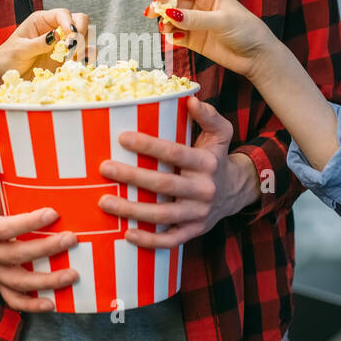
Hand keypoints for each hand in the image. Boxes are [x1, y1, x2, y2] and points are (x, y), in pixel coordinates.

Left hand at [0, 8, 91, 138]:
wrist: (4, 76)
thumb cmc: (8, 58)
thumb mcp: (19, 50)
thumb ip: (37, 43)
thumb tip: (56, 36)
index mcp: (42, 21)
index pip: (62, 14)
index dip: (69, 22)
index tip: (70, 36)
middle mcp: (56, 28)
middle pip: (80, 20)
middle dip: (82, 32)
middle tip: (75, 48)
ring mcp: (63, 43)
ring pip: (86, 36)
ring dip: (86, 46)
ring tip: (77, 59)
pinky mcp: (67, 58)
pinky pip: (85, 54)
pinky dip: (88, 57)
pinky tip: (82, 64)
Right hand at [0, 150, 80, 311]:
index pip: (3, 228)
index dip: (27, 223)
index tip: (54, 213)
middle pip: (14, 256)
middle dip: (45, 250)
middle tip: (73, 239)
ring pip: (17, 282)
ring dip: (45, 281)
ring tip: (73, 274)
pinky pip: (13, 300)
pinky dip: (31, 306)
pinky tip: (53, 304)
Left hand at [97, 96, 254, 247]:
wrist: (236, 192)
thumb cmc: (217, 158)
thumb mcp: (221, 133)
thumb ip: (208, 116)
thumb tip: (191, 99)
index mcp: (207, 164)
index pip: (175, 154)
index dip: (149, 146)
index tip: (122, 137)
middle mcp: (204, 190)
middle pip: (164, 185)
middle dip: (132, 177)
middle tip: (104, 168)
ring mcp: (198, 214)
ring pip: (162, 216)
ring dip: (132, 210)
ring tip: (104, 202)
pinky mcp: (193, 231)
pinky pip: (170, 240)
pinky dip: (149, 241)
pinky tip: (127, 234)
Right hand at [152, 0, 275, 79]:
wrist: (256, 57)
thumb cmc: (247, 31)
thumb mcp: (222, 21)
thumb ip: (196, 19)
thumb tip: (171, 15)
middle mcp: (200, 6)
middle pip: (174, 2)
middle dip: (161, 7)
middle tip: (151, 13)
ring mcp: (196, 23)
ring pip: (172, 19)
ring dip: (165, 22)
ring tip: (166, 29)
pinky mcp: (194, 39)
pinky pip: (176, 35)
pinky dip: (172, 36)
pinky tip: (175, 39)